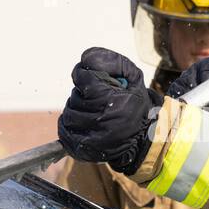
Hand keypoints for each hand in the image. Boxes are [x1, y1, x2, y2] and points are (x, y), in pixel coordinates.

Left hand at [58, 48, 161, 173]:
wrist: (143, 138)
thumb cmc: (135, 104)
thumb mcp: (134, 77)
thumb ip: (113, 62)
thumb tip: (86, 58)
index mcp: (117, 103)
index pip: (85, 80)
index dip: (84, 75)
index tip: (89, 76)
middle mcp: (104, 122)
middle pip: (76, 97)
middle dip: (82, 93)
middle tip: (94, 96)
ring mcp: (93, 139)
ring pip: (69, 113)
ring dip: (76, 108)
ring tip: (91, 109)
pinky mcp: (84, 150)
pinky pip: (64, 131)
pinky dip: (68, 123)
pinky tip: (82, 121)